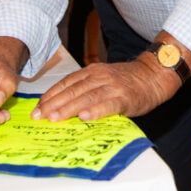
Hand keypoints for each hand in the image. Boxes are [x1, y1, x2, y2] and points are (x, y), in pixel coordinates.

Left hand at [32, 58, 181, 121]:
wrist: (153, 75)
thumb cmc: (126, 81)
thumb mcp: (103, 78)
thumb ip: (85, 88)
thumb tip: (60, 106)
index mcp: (91, 72)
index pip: (66, 83)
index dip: (50, 95)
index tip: (37, 108)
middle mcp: (100, 76)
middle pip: (72, 90)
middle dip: (53, 104)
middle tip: (39, 116)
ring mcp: (112, 86)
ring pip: (86, 97)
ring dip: (68, 108)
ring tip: (55, 118)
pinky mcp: (125, 97)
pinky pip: (108, 104)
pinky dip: (95, 110)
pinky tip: (84, 117)